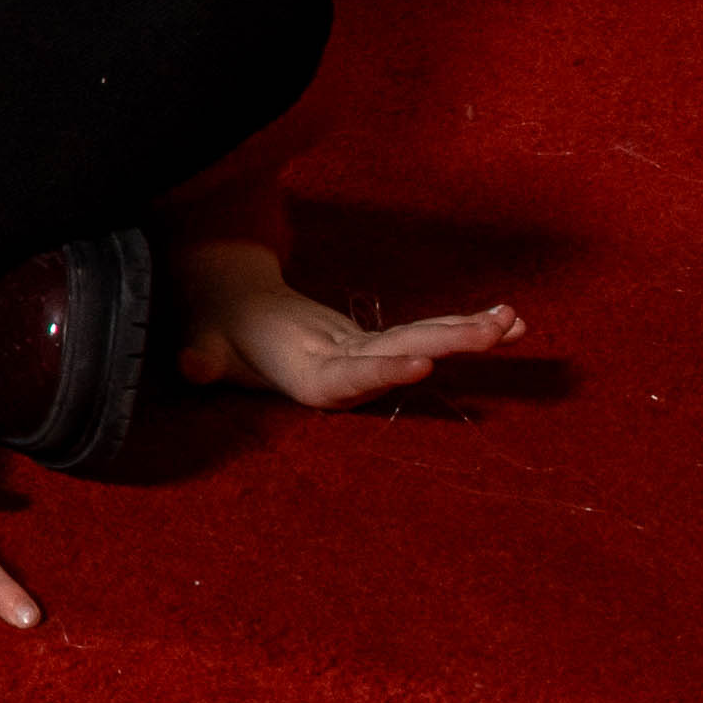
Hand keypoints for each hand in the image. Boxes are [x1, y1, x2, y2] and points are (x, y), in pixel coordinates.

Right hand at [174, 239, 524, 410]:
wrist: (229, 323)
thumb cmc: (214, 334)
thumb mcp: (202, 342)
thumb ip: (200, 357)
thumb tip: (191, 365)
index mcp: (308, 381)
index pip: (349, 379)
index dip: (383, 370)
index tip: (419, 360)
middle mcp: (346, 376)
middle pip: (399, 358)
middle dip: (446, 343)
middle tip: (490, 332)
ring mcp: (366, 359)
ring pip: (420, 345)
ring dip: (467, 335)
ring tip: (511, 323)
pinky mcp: (376, 344)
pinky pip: (424, 334)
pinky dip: (464, 326)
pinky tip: (508, 321)